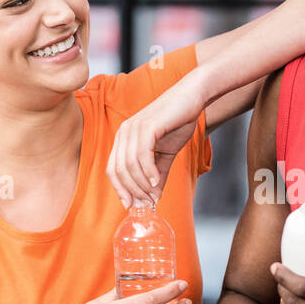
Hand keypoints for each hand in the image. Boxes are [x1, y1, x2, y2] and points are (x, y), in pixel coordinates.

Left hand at [106, 81, 205, 207]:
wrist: (192, 97)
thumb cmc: (178, 122)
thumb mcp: (166, 154)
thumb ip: (158, 175)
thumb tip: (154, 199)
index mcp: (123, 139)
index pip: (113, 170)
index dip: (121, 190)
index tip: (133, 205)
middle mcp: (124, 132)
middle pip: (119, 170)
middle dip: (133, 191)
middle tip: (148, 203)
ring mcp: (133, 128)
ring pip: (130, 165)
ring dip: (142, 184)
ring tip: (154, 194)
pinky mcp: (147, 126)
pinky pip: (142, 155)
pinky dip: (148, 171)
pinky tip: (157, 181)